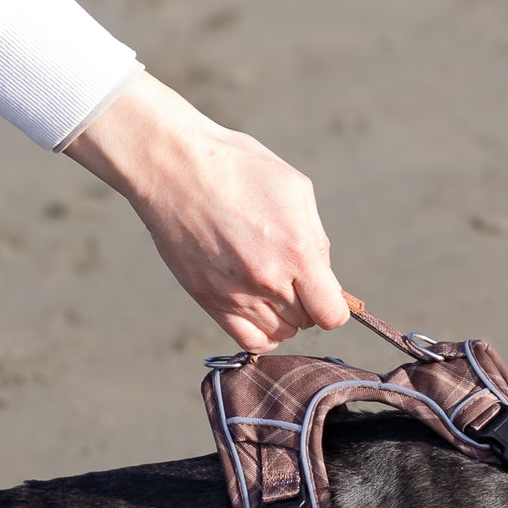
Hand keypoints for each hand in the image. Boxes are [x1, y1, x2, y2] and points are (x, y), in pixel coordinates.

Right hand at [64, 72, 349, 352]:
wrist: (173, 166)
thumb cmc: (237, 168)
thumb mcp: (294, 189)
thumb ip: (316, 238)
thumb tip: (323, 276)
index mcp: (295, 250)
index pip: (331, 314)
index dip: (334, 305)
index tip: (323, 288)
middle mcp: (267, 279)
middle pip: (307, 321)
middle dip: (308, 301)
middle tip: (291, 274)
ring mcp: (235, 294)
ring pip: (281, 332)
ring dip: (285, 316)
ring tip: (273, 286)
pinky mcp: (208, 299)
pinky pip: (249, 341)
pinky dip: (263, 333)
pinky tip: (261, 310)